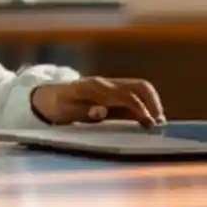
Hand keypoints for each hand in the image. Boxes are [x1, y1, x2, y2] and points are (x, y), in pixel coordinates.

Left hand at [30, 77, 165, 127]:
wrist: (48, 97)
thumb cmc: (57, 105)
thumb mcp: (66, 111)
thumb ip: (84, 111)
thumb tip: (102, 112)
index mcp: (95, 87)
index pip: (125, 95)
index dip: (139, 108)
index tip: (150, 122)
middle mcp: (106, 83)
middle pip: (139, 86)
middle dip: (153, 103)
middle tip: (159, 123)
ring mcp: (111, 86)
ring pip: (140, 89)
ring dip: (152, 103)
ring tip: (158, 122)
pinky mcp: (113, 93)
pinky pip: (135, 95)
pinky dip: (146, 105)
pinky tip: (150, 119)